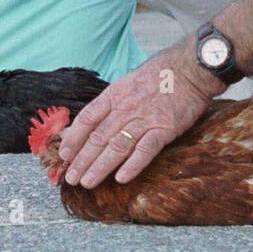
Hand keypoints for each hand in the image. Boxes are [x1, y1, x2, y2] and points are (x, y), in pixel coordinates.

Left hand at [57, 41, 223, 188]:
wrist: (189, 69)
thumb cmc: (159, 76)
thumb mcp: (128, 83)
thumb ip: (112, 103)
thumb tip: (93, 122)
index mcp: (114, 95)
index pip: (87, 119)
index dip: (74, 138)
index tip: (64, 154)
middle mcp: (125, 108)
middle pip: (98, 137)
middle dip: (81, 159)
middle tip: (70, 177)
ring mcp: (145, 119)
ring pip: (117, 146)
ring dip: (100, 166)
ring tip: (87, 182)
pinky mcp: (165, 129)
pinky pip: (146, 149)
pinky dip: (133, 164)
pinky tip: (121, 178)